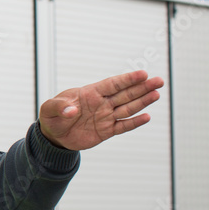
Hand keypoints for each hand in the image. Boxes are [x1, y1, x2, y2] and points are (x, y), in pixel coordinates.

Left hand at [39, 70, 163, 150]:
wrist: (54, 136)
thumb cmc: (52, 117)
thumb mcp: (49, 109)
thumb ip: (59, 107)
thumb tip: (72, 111)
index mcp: (89, 93)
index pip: (112, 84)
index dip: (127, 79)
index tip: (143, 73)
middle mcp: (101, 103)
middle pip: (125, 94)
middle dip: (142, 87)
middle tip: (159, 80)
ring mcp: (105, 117)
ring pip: (127, 108)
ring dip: (142, 102)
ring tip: (157, 94)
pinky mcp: (106, 131)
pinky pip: (122, 126)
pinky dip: (134, 122)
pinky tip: (146, 116)